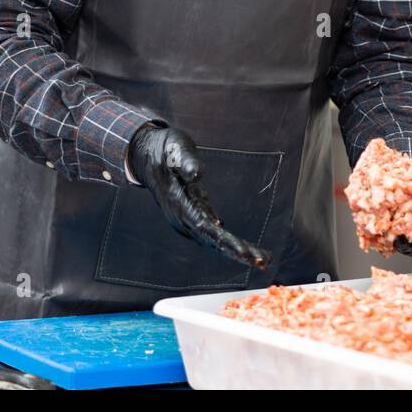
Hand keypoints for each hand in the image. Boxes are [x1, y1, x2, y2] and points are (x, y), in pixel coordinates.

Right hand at [127, 125, 270, 268]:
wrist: (146, 155)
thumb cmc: (165, 149)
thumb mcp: (176, 149)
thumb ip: (186, 162)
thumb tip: (197, 174)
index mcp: (179, 204)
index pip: (205, 227)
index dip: (225, 241)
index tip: (244, 253)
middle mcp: (182, 218)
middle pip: (213, 240)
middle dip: (238, 252)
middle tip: (263, 262)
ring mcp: (187, 219)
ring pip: (214, 240)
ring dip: (238, 251)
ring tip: (264, 260)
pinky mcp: (193, 216)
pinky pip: (213, 233)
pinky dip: (231, 242)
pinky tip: (248, 251)